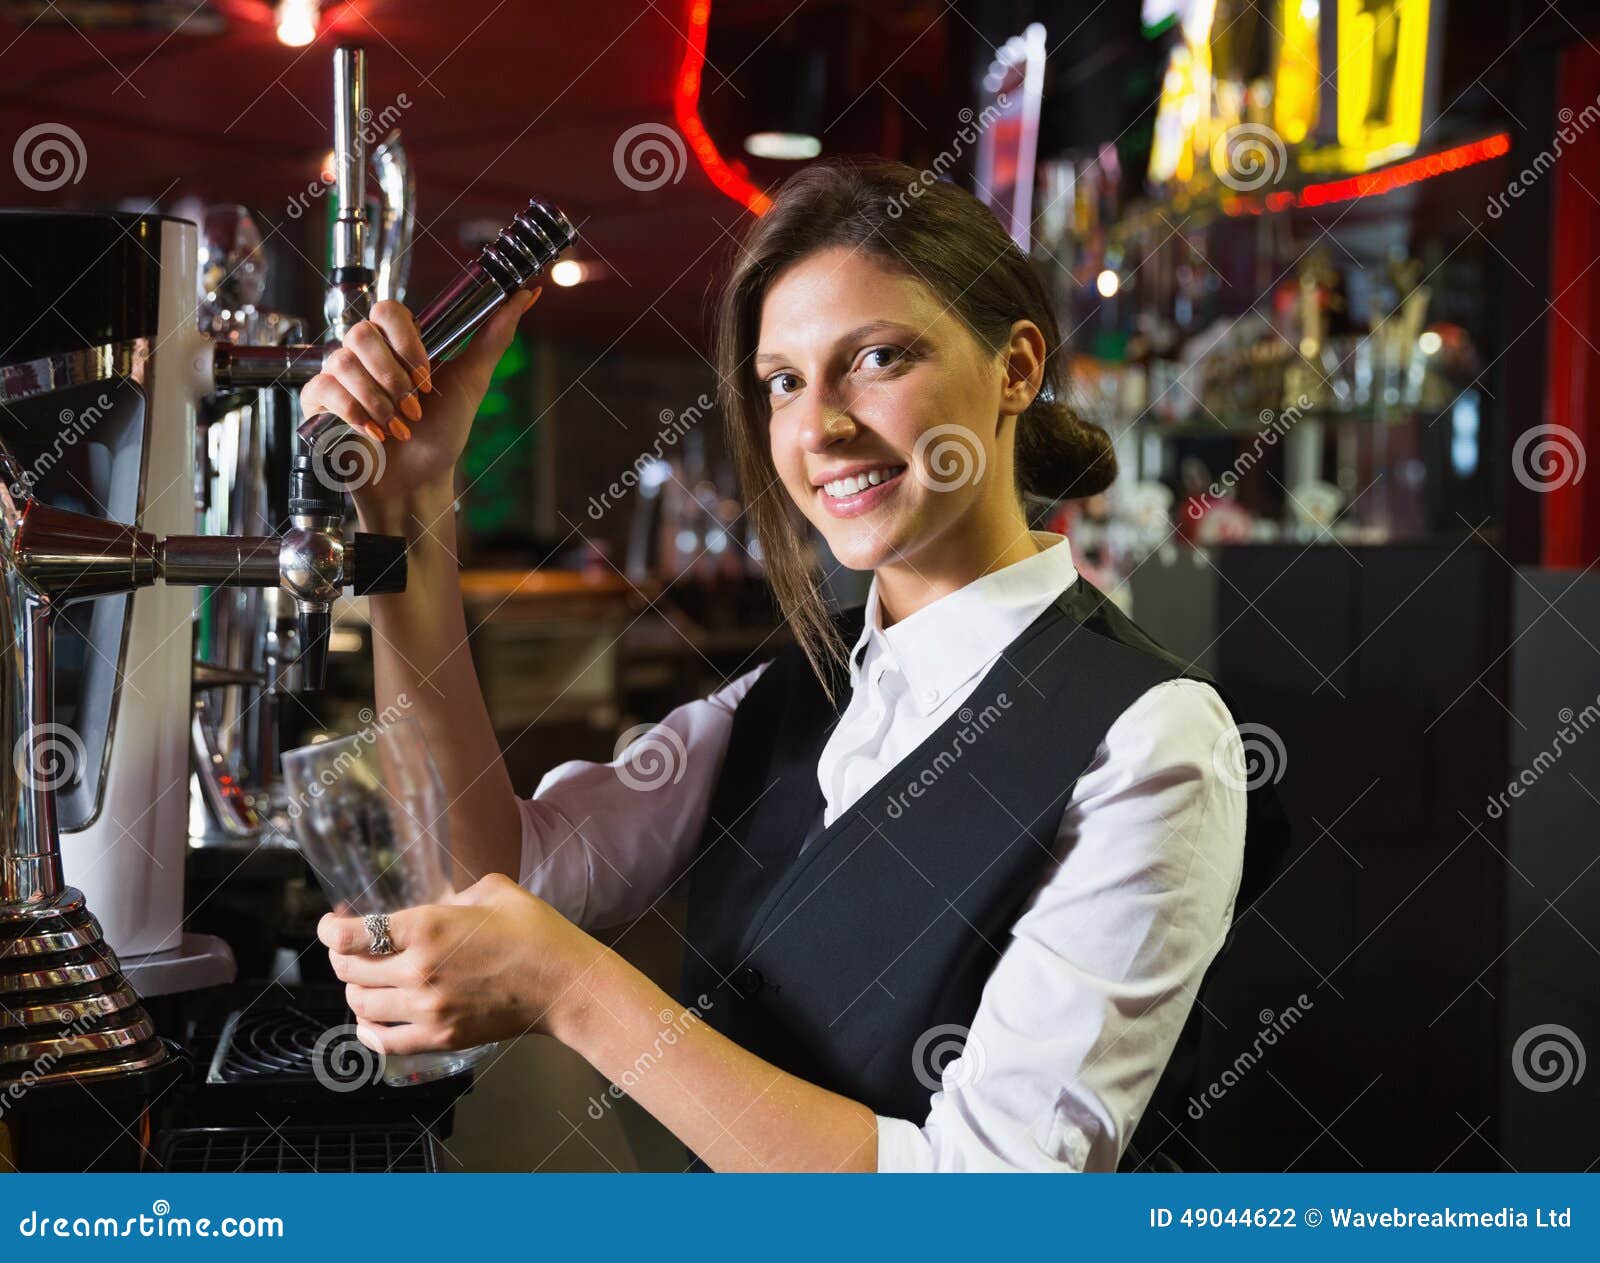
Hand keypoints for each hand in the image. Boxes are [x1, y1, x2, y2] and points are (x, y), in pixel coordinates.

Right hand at [298, 287, 542, 512]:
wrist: (418, 482)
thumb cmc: (442, 434)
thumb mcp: (472, 381)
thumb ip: (495, 334)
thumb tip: (527, 294)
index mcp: (398, 345)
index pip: (387, 310)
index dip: (406, 341)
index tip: (427, 376)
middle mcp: (366, 355)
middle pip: (361, 334)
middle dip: (393, 377)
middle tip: (414, 406)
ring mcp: (340, 377)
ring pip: (343, 363)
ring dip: (379, 401)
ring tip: (398, 426)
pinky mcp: (319, 403)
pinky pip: (324, 389)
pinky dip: (354, 415)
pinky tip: (373, 433)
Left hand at [318, 872, 602, 1055]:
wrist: (564, 983)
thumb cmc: (536, 933)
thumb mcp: (491, 890)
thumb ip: (451, 895)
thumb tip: (431, 903)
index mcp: (428, 927)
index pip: (352, 935)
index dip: (330, 930)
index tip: (332, 925)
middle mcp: (420, 971)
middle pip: (349, 971)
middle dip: (343, 958)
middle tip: (350, 949)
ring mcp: (428, 1009)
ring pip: (359, 1006)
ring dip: (354, 991)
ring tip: (365, 981)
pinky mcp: (440, 1038)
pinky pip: (382, 1042)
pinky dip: (366, 1030)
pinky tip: (370, 1019)